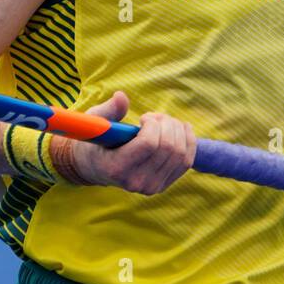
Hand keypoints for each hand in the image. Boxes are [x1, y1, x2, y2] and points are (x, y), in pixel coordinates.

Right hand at [69, 91, 196, 193]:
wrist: (95, 167)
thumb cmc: (95, 141)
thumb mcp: (95, 123)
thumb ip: (109, 110)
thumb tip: (121, 97)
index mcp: (116, 168)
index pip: (148, 143)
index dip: (152, 124)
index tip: (143, 118)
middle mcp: (136, 182)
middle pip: (168, 147)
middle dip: (166, 123)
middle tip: (154, 117)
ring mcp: (151, 186)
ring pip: (180, 153)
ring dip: (177, 129)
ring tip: (163, 122)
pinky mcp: (163, 185)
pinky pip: (187, 161)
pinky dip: (188, 141)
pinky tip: (180, 128)